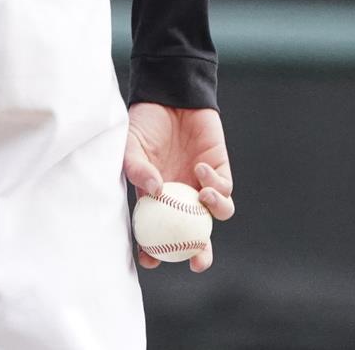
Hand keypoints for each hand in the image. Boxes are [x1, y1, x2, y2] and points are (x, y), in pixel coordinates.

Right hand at [123, 103, 234, 272]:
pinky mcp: (219, 170)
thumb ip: (137, 168)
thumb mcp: (130, 145)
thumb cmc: (144, 122)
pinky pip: (224, 188)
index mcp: (157, 198)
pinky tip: (200, 168)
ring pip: (217, 215)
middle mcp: (181, 198)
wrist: (169, 95)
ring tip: (203, 199)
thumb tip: (154, 192)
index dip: (154, 251)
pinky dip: (215, 184)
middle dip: (200, 254)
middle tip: (199, 260)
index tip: (151, 260)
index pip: (157, 233)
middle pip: (195, 236)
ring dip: (214, 214)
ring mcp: (201, 185)